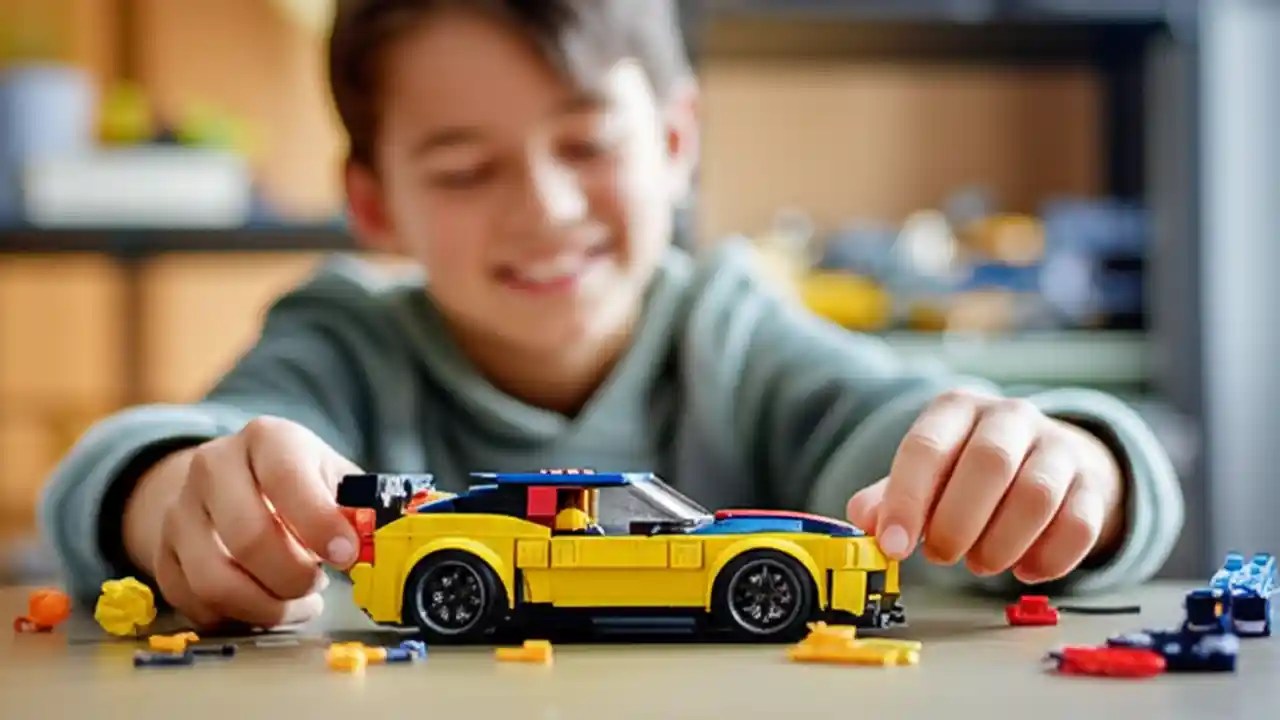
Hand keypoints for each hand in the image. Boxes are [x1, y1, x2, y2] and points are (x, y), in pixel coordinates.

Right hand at [125, 416, 361, 628]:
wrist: (232, 478)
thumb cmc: (298, 481)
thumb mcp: (333, 477)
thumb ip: (357, 508)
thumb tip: (375, 546)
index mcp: (266, 438)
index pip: (287, 480)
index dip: (320, 525)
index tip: (346, 556)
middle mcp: (213, 465)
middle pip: (249, 539)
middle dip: (293, 577)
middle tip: (317, 585)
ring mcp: (179, 508)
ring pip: (214, 581)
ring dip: (266, 608)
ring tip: (297, 603)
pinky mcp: (161, 550)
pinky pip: (193, 602)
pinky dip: (235, 617)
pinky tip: (262, 605)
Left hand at [845, 389, 1124, 583]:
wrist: (1049, 459)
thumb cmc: (969, 472)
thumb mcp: (925, 474)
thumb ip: (890, 499)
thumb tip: (865, 525)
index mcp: (957, 409)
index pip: (926, 447)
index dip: (906, 500)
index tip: (893, 547)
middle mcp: (1010, 417)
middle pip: (989, 463)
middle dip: (957, 522)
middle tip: (941, 555)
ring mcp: (1058, 446)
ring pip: (1037, 494)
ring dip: (1002, 543)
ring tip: (981, 563)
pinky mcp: (1092, 484)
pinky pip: (1079, 524)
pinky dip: (1050, 558)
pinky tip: (1025, 569)